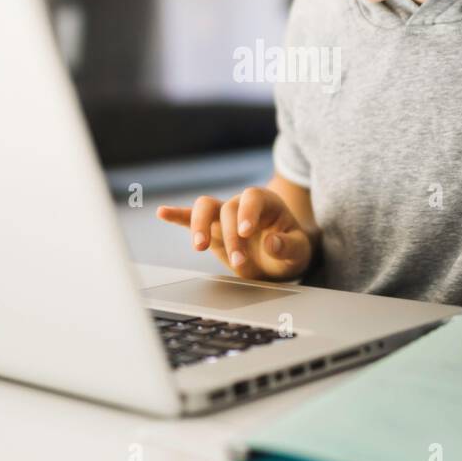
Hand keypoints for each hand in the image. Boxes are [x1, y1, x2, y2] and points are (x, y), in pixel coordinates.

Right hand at [155, 187, 312, 281]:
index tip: (245, 231)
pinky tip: (162, 213)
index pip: (252, 197)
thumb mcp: (299, 251)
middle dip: (231, 236)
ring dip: (199, 224)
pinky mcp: (210, 229)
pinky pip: (191, 218)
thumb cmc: (291, 250)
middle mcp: (242, 204)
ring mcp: (223, 216)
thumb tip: (271, 242)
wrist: (279, 259)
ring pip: (205, 207)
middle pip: (228, 208)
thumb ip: (288, 246)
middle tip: (239, 263)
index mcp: (266, 203)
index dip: (247, 211)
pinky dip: (177, 215)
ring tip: (198, 246)